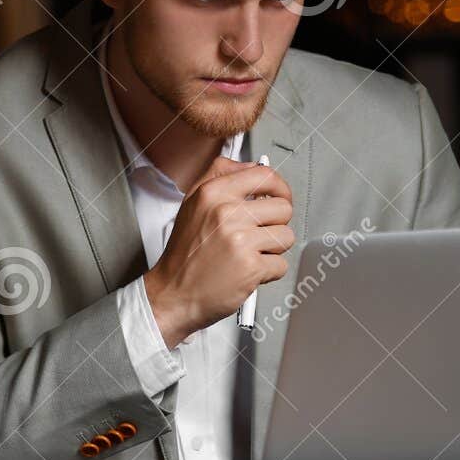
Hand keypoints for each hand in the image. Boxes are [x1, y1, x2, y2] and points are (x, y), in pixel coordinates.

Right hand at [143, 156, 294, 347]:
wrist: (173, 294)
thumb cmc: (184, 254)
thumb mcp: (192, 204)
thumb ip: (219, 176)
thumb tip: (251, 165)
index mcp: (213, 193)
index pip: (264, 175)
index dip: (279, 188)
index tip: (280, 197)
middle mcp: (227, 213)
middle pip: (283, 208)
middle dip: (276, 224)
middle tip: (259, 234)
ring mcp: (240, 240)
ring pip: (286, 236)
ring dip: (273, 249)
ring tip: (250, 254)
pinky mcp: (251, 267)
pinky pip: (281, 264)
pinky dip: (269, 272)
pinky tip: (248, 271)